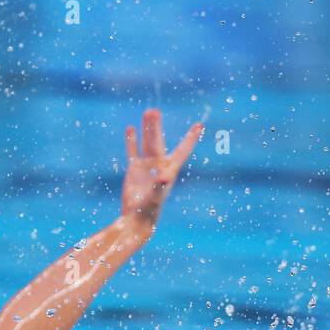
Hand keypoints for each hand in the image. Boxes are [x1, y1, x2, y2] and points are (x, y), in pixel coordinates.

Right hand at [121, 109, 203, 228]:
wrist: (137, 218)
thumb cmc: (150, 209)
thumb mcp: (157, 195)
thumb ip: (161, 185)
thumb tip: (164, 176)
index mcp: (170, 169)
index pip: (182, 150)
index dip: (190, 138)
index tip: (199, 126)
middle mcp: (159, 165)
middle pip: (159, 141)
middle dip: (157, 126)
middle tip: (154, 110)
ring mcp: (146, 166)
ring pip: (147, 142)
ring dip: (147, 128)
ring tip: (148, 112)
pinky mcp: (134, 169)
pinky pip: (133, 150)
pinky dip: (131, 140)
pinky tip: (131, 128)